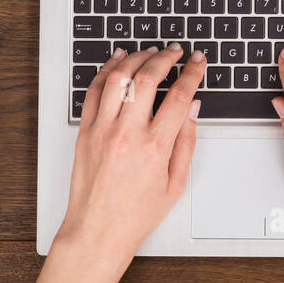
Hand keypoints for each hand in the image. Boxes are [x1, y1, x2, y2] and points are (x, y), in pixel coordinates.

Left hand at [56, 44, 205, 263]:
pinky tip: (118, 61)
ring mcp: (102, 130)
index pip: (179, 96)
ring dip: (137, 58)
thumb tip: (192, 109)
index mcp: (154, 148)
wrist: (97, 231)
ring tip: (149, 52)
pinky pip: (94, 91)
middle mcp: (127, 134)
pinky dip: (106, 70)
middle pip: (148, 78)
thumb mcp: (175, 183)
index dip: (192, 73)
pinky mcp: (85, 132)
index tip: (198, 62)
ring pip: (119, 77)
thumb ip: (186, 142)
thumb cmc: (135, 214)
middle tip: (175, 51)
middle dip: (166, 58)